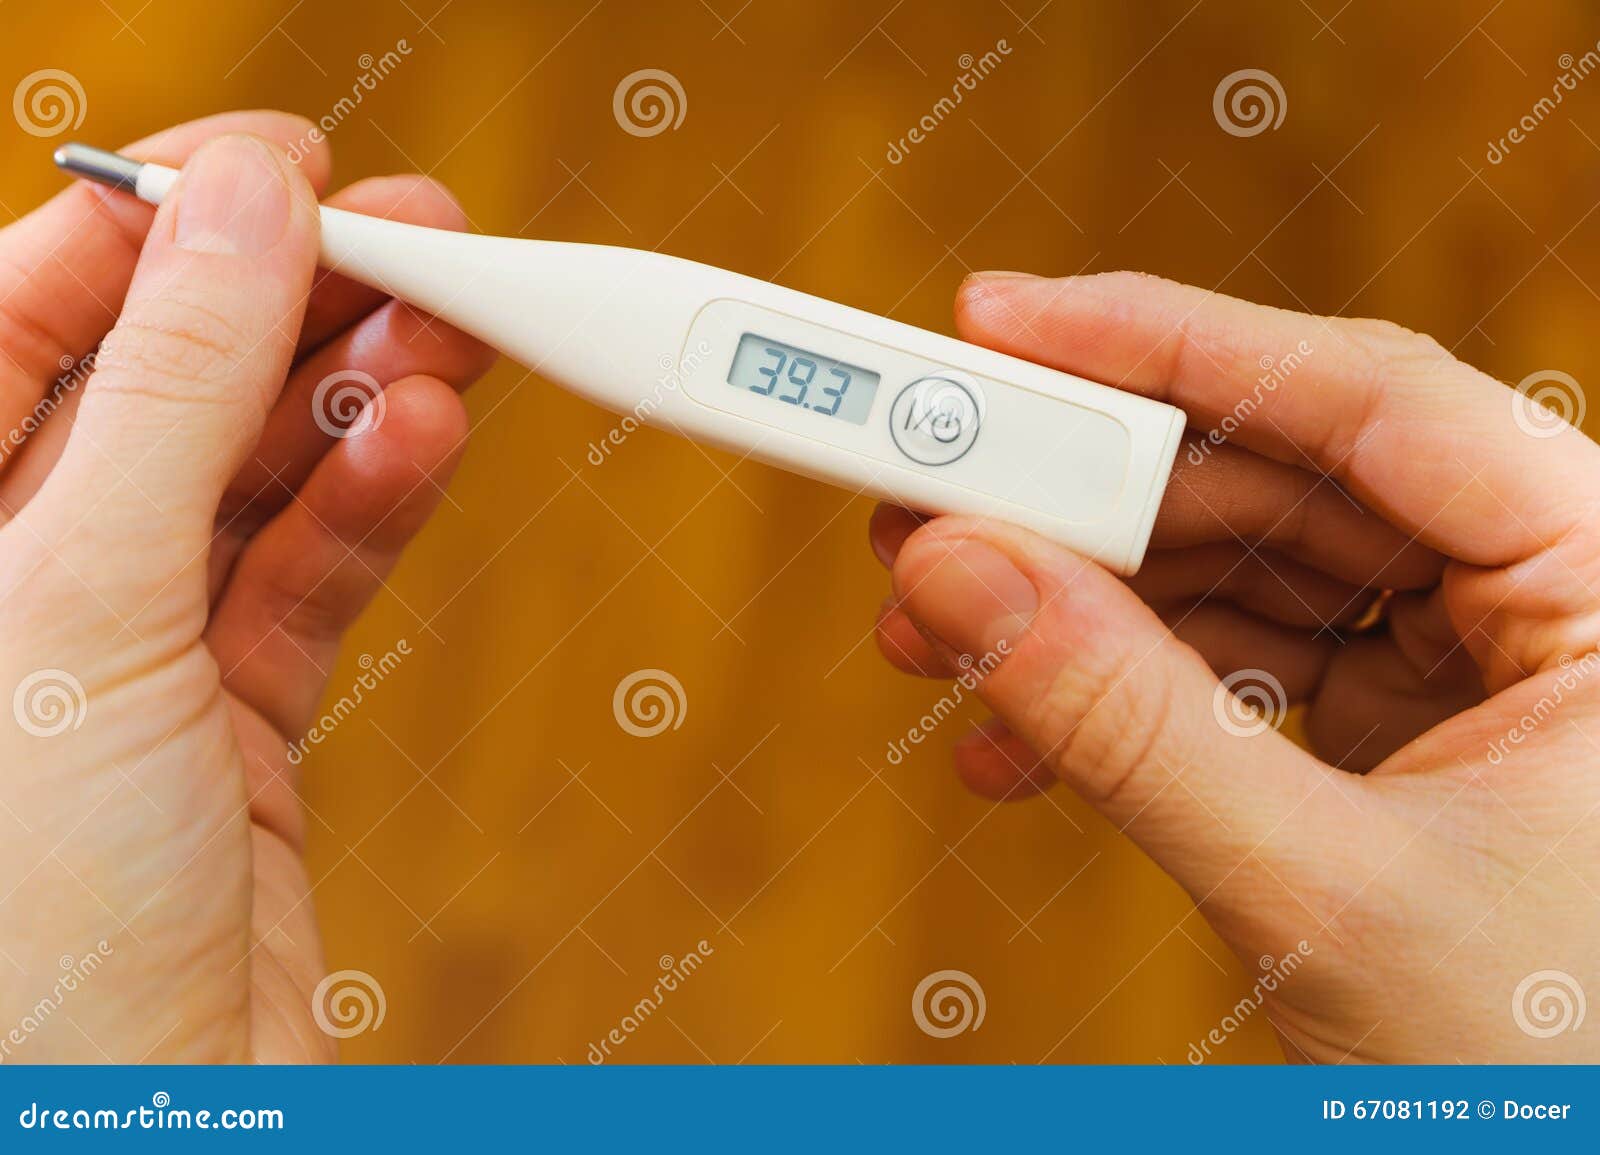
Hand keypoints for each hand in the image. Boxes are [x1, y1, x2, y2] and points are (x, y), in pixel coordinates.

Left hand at [0, 112, 493, 1061]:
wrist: (147, 1129)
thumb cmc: (24, 928)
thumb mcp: (77, 613)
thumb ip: (165, 398)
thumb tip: (235, 214)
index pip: (18, 320)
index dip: (149, 227)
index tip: (278, 167)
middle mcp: (12, 586)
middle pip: (156, 389)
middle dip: (286, 305)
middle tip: (415, 237)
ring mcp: (125, 656)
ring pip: (249, 480)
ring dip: (352, 402)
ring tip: (449, 335)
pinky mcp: (230, 723)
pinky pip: (306, 578)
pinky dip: (371, 509)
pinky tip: (421, 446)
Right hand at [872, 270, 1599, 1062]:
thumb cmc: (1545, 1077)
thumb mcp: (1326, 891)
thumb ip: (1130, 726)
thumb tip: (958, 572)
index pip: (1376, 399)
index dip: (1170, 344)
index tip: (999, 323)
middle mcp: (1546, 602)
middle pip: (1283, 477)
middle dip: (1087, 498)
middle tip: (931, 491)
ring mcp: (1467, 673)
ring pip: (1243, 571)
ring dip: (1078, 601)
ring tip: (941, 625)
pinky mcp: (1399, 739)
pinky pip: (1238, 667)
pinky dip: (1120, 693)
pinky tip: (1015, 733)